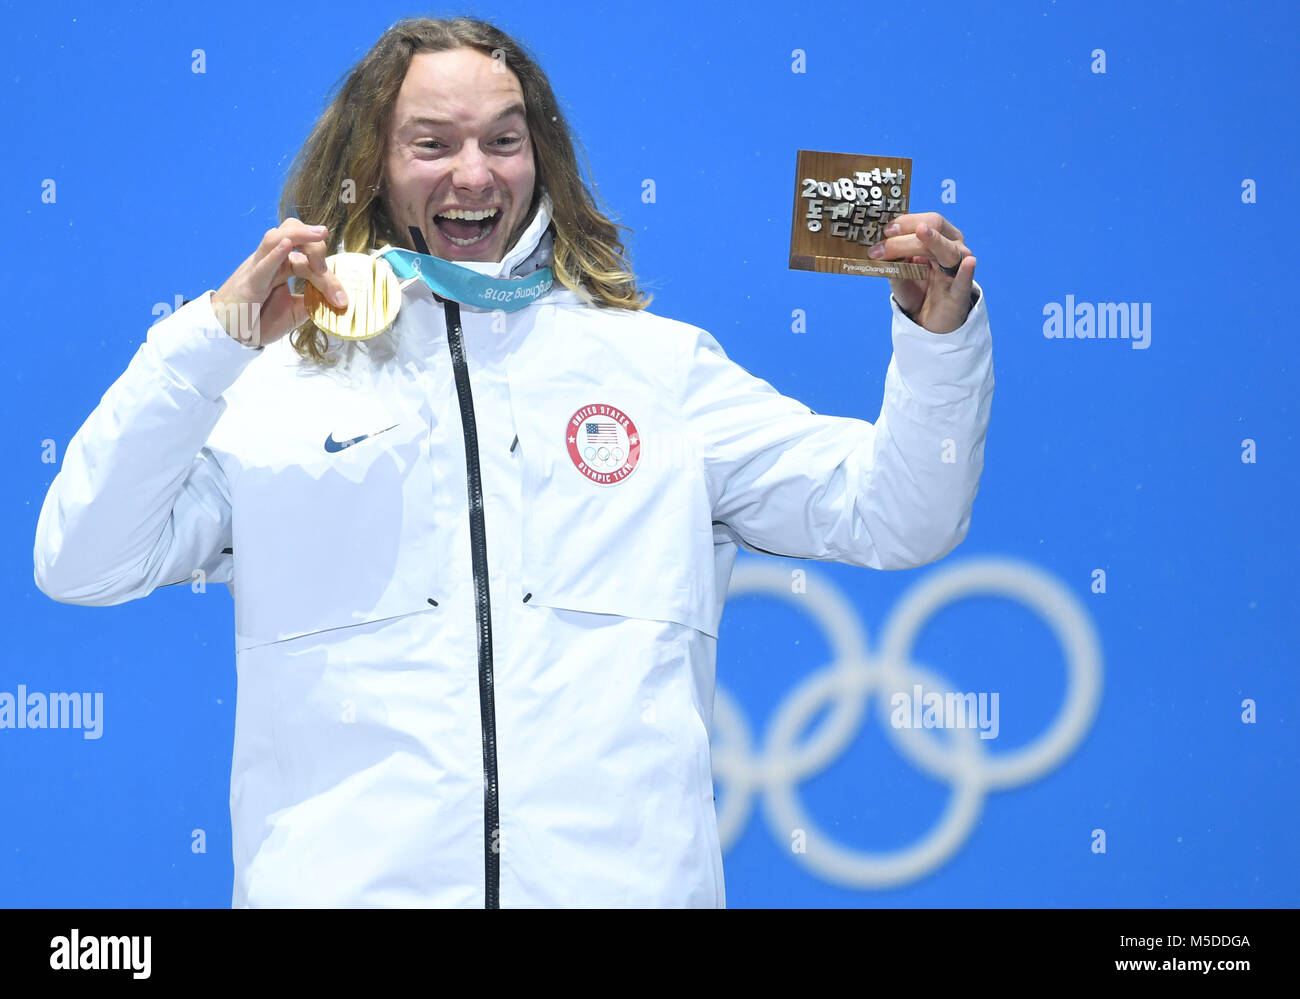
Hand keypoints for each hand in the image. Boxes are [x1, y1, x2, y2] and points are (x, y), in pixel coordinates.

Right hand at [210, 219, 348, 346]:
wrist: (230, 335)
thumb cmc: (258, 321)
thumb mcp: (294, 312)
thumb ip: (312, 302)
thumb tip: (334, 300)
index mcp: (281, 266)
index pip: (308, 258)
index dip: (328, 276)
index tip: (341, 300)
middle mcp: (270, 262)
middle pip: (293, 235)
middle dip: (315, 245)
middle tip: (326, 269)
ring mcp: (258, 269)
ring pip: (275, 238)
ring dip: (300, 235)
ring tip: (320, 235)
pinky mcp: (249, 283)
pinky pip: (262, 264)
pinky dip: (275, 254)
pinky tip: (287, 245)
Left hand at [869, 212, 976, 333]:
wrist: (926, 320)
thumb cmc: (915, 289)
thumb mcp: (898, 273)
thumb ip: (892, 261)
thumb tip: (878, 247)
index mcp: (938, 238)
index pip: (926, 221)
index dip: (906, 222)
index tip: (885, 230)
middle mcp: (951, 247)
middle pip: (934, 229)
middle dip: (906, 236)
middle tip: (883, 245)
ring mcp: (958, 268)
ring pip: (946, 250)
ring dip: (931, 242)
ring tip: (922, 232)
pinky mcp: (960, 292)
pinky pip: (964, 281)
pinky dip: (966, 272)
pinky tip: (969, 263)